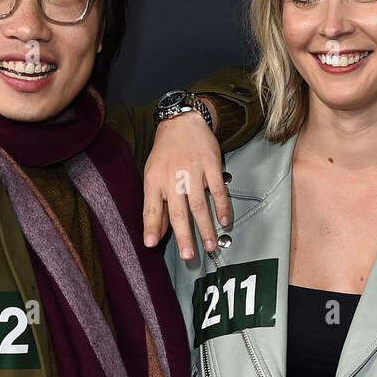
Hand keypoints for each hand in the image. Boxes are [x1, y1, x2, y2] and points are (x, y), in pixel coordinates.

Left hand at [142, 102, 232, 259]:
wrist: (183, 121)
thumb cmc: (166, 153)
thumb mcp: (153, 176)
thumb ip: (155, 206)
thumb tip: (154, 234)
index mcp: (155, 180)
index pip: (152, 208)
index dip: (152, 226)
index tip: (151, 244)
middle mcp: (173, 177)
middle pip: (179, 211)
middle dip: (184, 235)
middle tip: (188, 255)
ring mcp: (193, 171)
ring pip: (200, 204)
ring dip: (205, 227)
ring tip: (209, 245)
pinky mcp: (211, 165)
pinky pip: (218, 189)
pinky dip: (222, 206)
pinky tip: (225, 221)